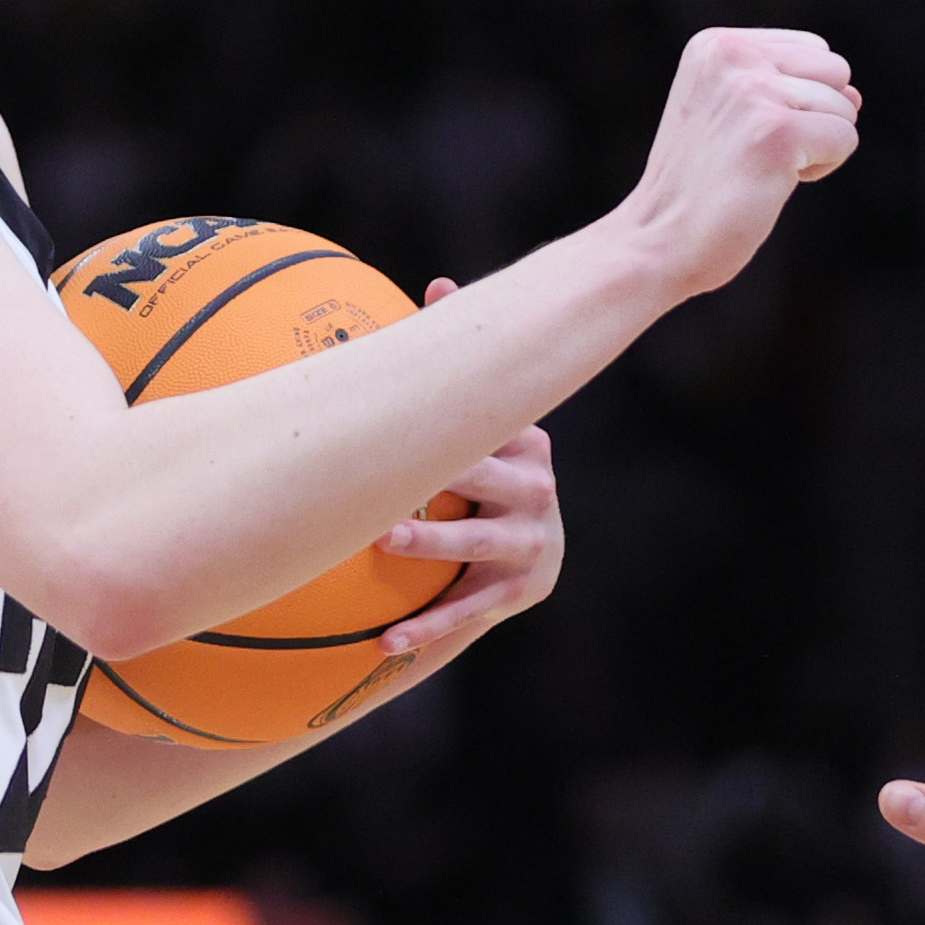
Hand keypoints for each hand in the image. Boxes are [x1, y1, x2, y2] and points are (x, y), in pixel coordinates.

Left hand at [377, 281, 561, 657]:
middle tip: (396, 467)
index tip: (425, 408)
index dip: (464, 415)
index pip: (494, 423)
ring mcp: (532, 545)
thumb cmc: (488, 474)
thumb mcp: (487, 423)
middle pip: (488, 480)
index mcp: (528, 446)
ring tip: (388, 538)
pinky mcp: (516, 593)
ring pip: (478, 544)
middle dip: (447, 476)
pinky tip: (387, 640)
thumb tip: (438, 283)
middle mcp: (537, 492)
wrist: (528, 558)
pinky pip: (469, 610)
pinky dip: (428, 628)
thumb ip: (460, 357)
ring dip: (433, 541)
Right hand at [616, 26, 861, 299]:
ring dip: (815, 148)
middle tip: (757, 151)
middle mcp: (733, 56)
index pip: (813, 50)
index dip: (798, 99)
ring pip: (844, 108)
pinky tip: (771, 182)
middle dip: (815, 117)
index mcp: (716, 44)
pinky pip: (845, 139)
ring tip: (758, 168)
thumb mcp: (731, 112)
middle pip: (836, 72)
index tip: (747, 130)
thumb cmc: (699, 185)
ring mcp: (753, 92)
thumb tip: (856, 96)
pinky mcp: (777, 133)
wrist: (656, 241)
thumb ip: (792, 88)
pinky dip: (820, 168)